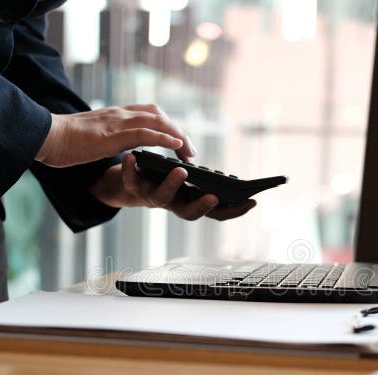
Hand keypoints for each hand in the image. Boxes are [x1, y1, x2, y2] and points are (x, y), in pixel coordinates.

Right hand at [35, 104, 195, 167]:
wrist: (45, 136)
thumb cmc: (61, 140)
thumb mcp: (90, 137)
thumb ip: (104, 137)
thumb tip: (111, 145)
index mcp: (114, 115)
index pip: (148, 113)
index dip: (167, 125)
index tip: (179, 142)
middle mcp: (119, 114)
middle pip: (158, 115)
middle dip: (178, 131)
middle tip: (190, 151)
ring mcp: (116, 123)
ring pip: (157, 122)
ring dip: (177, 136)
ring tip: (189, 152)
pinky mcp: (113, 136)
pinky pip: (145, 134)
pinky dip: (164, 138)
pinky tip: (176, 147)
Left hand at [89, 153, 256, 220]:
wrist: (126, 183)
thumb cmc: (162, 178)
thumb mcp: (185, 180)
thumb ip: (202, 178)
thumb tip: (221, 173)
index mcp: (190, 201)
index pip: (216, 213)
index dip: (234, 211)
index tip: (251, 202)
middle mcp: (173, 204)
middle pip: (190, 213)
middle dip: (203, 205)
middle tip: (214, 197)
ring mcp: (152, 198)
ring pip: (162, 197)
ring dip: (172, 185)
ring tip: (181, 170)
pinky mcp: (132, 187)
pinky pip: (130, 181)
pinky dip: (130, 170)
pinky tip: (131, 157)